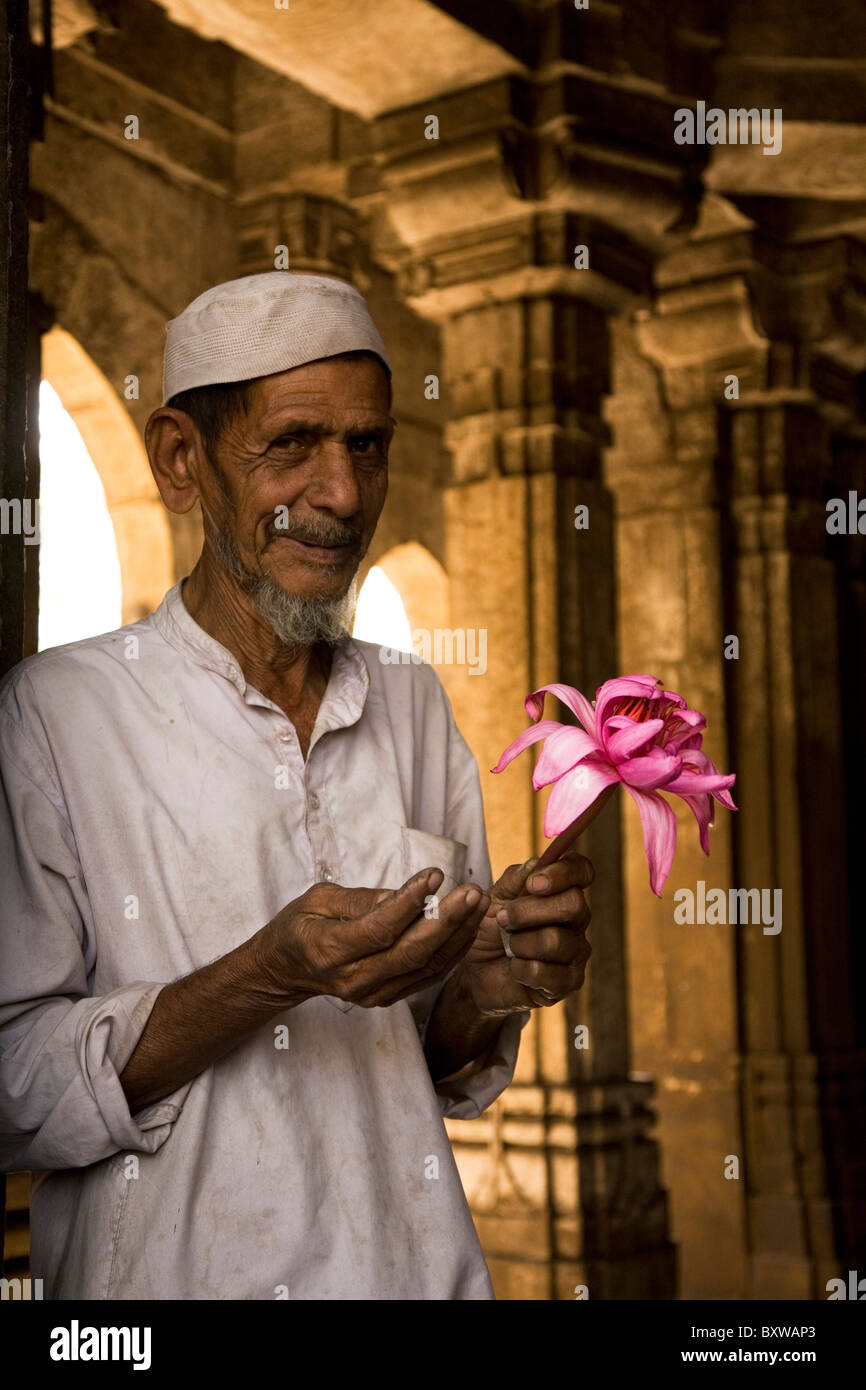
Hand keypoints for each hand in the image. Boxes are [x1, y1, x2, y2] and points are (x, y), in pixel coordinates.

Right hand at [256, 868, 490, 1008]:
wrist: (285, 972)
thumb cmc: (300, 927)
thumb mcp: (318, 899)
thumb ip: (362, 899)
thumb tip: (408, 894)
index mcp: (330, 950)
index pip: (379, 929)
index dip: (410, 903)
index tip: (436, 875)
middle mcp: (353, 979)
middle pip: (410, 953)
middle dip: (447, 921)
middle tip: (472, 892)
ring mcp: (372, 994)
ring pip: (426, 968)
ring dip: (458, 935)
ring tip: (479, 903)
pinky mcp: (387, 998)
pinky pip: (428, 977)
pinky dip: (452, 952)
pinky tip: (468, 927)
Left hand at [459, 850, 593, 1014]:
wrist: (476, 972)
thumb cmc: (488, 930)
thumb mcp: (492, 899)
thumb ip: (513, 881)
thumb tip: (535, 864)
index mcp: (562, 891)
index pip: (581, 871)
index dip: (563, 873)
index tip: (533, 884)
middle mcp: (576, 920)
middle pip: (573, 904)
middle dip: (530, 911)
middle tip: (503, 919)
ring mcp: (576, 951)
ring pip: (556, 940)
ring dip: (520, 943)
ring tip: (508, 947)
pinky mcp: (569, 982)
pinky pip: (549, 974)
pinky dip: (521, 970)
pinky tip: (514, 969)